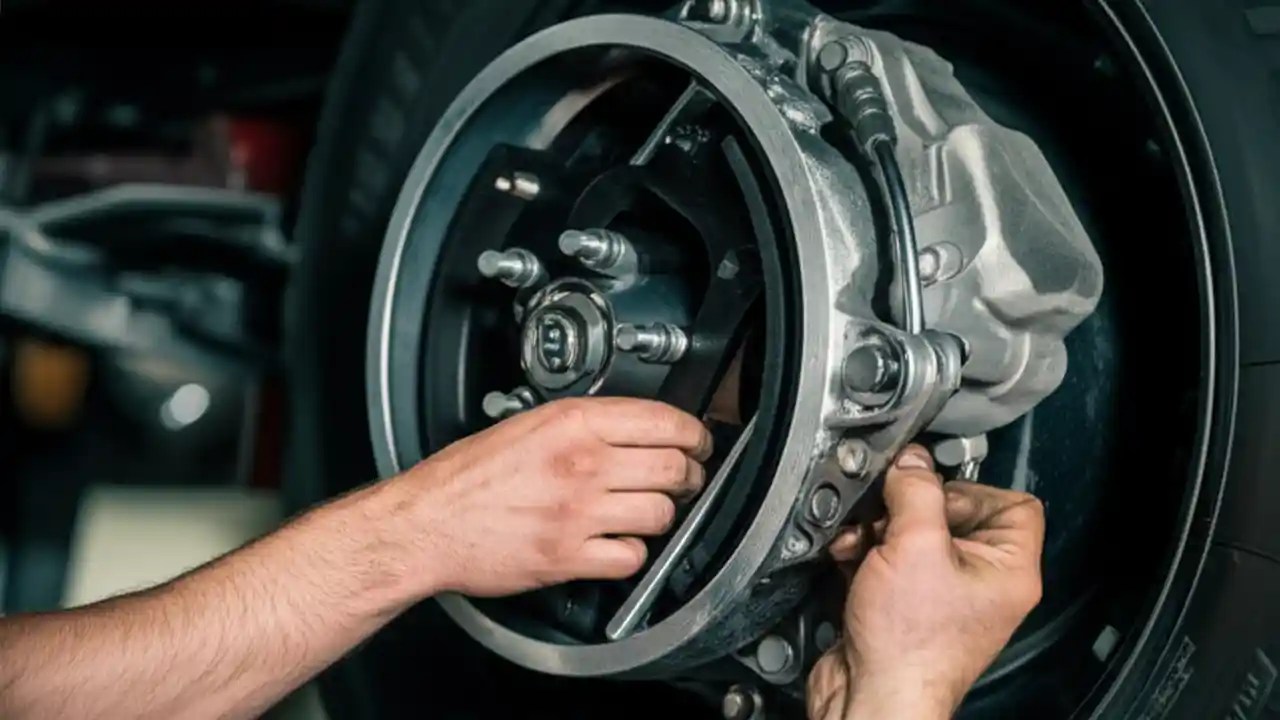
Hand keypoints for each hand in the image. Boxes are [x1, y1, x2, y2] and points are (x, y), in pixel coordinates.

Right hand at [374, 397, 711, 600]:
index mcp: (572, 423)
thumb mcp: (525, 424)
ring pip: (661, 514)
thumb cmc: (466, 478)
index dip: (693, 435)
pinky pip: (632, 557)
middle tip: (685, 480)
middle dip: (688, 476)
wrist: (426, 524)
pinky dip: (631, 554)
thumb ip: (581, 425)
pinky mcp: (570, 557)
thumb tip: (632, 428)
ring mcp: (579, 513)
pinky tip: (616, 544)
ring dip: (661, 516)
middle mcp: (582, 464)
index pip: (664, 421)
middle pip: (674, 468)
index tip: (696, 443)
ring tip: (647, 513)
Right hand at [807, 445, 1044, 719]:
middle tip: (888, 514)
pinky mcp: (907, 605)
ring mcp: (944, 595)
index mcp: (1009, 569)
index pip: (1014, 502)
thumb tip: (912, 462)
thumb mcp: (915, 545)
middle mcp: (983, 582)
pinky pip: (891, 561)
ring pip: (914, 535)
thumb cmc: (909, 645)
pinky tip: (849, 557)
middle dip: (908, 509)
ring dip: (878, 529)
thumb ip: (916, 491)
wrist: (872, 696)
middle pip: (953, 514)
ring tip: (861, 539)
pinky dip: (866, 553)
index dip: (970, 489)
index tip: (933, 491)